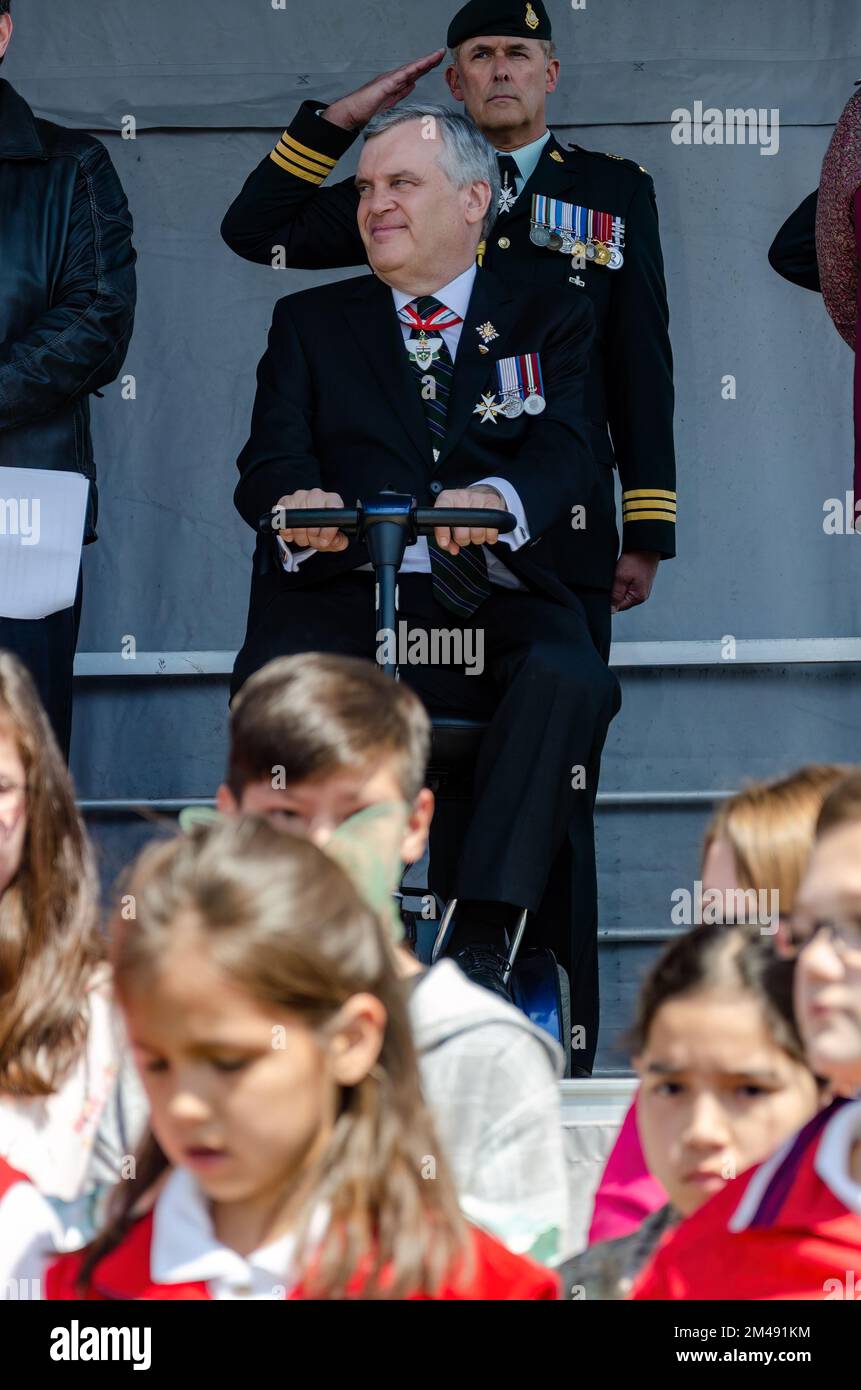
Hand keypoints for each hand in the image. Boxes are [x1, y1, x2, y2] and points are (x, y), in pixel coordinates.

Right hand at [273, 489, 348, 551]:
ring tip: (304, 538)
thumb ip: (340, 541)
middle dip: (312, 537)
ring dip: (299, 536)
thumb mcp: (336, 538)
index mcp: (333, 500)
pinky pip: (283, 519)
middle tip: (313, 541)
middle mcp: (316, 494)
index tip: (325, 541)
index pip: (332, 514)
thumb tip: (335, 539)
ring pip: (297, 522)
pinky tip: (292, 534)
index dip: (328, 531)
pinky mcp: (284, 501)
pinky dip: (286, 531)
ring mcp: (299, 496)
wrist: (308, 523)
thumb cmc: (323, 529)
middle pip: (312, 520)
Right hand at [323, 50, 446, 130]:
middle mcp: (394, 78)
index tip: (439, 60)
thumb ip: (401, 93)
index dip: (427, 67)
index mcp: (397, 83)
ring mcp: (389, 80)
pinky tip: (419, 66)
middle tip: (442, 52)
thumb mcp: (390, 102)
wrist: (353, 112)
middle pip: (415, 68)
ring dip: (423, 62)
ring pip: (410, 69)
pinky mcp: (384, 85)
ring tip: (435, 56)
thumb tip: (413, 85)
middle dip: (429, 61)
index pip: (415, 73)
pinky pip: (400, 76)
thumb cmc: (368, 109)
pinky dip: (410, 71)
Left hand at [433, 486, 505, 555]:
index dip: (442, 532)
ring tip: (476, 533)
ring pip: (478, 533)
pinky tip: (487, 532)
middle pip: (462, 532)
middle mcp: (462, 496)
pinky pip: (492, 530)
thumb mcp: (449, 519)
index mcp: (447, 499)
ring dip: (477, 539)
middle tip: (465, 536)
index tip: (445, 543)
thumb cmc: (462, 509)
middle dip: (463, 540)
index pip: (442, 517)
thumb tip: (453, 550)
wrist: (481, 493)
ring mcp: (479, 498)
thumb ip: (445, 537)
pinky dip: (490, 537)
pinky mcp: (493, 502)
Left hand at [611, 550, 660, 612]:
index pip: (618, 607)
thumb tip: (612, 610)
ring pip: (622, 592)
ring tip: (620, 574)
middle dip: (614, 591)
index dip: (610, 599)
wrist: (645, 546)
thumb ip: (616, 595)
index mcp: (638, 598)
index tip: (609, 587)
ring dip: (618, 585)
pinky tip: (622, 572)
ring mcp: (640, 588)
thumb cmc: (636, 560)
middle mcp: (641, 595)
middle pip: (620, 600)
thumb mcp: (621, 578)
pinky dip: (622, 580)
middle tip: (615, 578)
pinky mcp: (639, 582)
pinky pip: (626, 585)